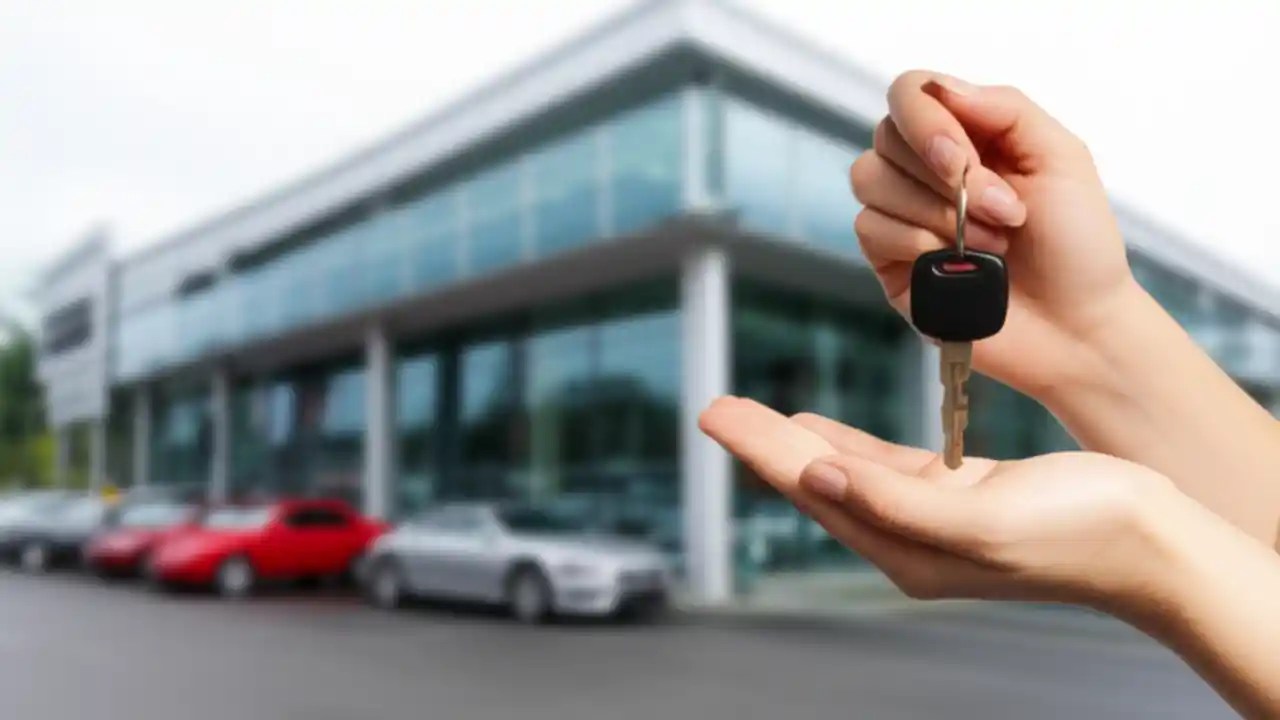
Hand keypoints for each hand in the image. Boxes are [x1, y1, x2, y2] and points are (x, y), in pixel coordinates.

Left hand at [700, 397, 1187, 616]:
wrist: (1150, 539)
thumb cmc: (1078, 532)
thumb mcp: (980, 520)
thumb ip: (894, 502)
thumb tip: (818, 476)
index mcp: (904, 550)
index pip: (811, 488)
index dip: (760, 448)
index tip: (715, 414)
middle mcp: (905, 539)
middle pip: (814, 479)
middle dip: (761, 441)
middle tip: (715, 407)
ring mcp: (928, 518)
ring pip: (840, 469)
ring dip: (792, 439)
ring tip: (748, 414)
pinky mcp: (954, 495)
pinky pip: (880, 465)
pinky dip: (843, 442)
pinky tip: (815, 430)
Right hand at [853, 71, 1146, 396]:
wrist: (1076, 326)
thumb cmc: (1078, 246)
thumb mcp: (1061, 157)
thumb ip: (1005, 109)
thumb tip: (939, 89)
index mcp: (968, 136)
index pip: (911, 94)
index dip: (927, 120)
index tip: (966, 158)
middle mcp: (927, 171)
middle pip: (886, 134)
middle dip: (944, 173)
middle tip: (1003, 210)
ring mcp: (904, 216)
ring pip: (870, 179)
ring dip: (936, 211)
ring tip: (991, 242)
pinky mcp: (890, 262)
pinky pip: (871, 228)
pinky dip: (918, 243)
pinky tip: (960, 264)